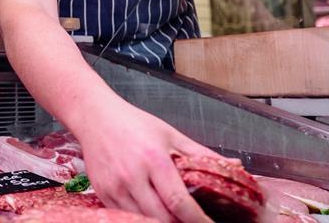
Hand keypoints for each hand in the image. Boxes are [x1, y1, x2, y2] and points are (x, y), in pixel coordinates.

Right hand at [75, 99, 215, 222]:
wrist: (94, 116)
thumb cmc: (133, 123)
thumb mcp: (170, 134)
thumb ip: (201, 154)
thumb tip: (234, 166)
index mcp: (154, 160)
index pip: (179, 202)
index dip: (197, 220)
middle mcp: (132, 176)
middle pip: (161, 218)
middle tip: (191, 220)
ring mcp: (115, 187)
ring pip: (143, 220)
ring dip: (160, 222)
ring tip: (173, 216)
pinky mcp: (102, 193)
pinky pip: (125, 216)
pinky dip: (141, 218)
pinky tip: (151, 211)